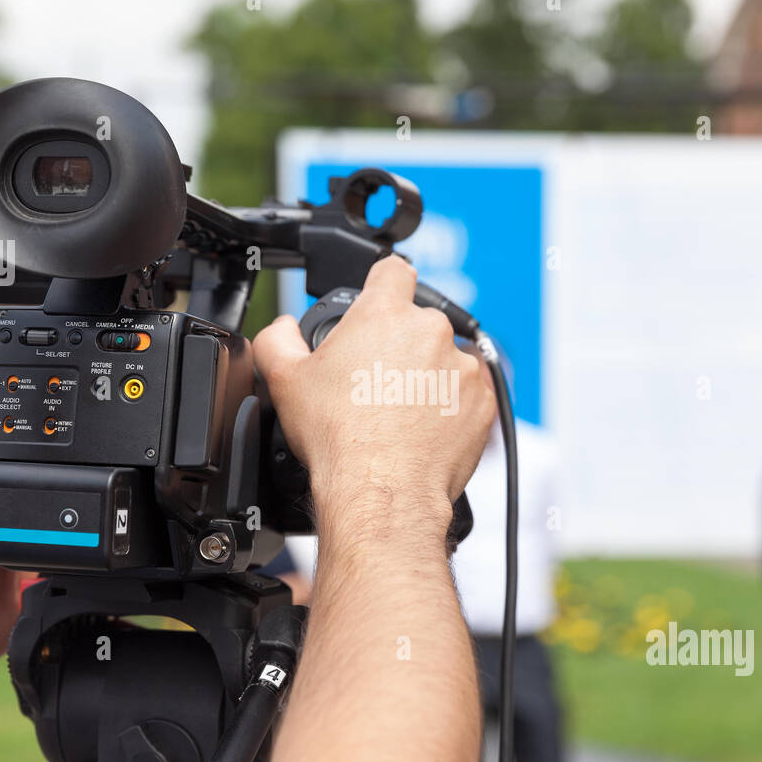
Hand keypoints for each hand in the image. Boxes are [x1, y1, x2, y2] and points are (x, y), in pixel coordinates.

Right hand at [253, 256, 495, 525]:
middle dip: (401, 345)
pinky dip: (452, 406)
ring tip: (401, 413)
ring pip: (446, 359)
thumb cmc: (339, 437)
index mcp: (384, 314)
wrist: (381, 490)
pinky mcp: (484, 402)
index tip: (378, 302)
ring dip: (429, 376)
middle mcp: (431, 332)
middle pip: (418, 322)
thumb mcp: (284, 380)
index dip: (382, 284)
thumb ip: (277, 338)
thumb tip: (281, 329)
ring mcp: (462, 367)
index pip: (392, 271)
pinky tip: (424, 429)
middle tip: (377, 382)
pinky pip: (469, 393)